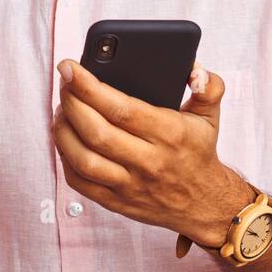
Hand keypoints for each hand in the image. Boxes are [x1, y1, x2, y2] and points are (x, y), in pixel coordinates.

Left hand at [51, 59, 253, 248]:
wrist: (205, 204)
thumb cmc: (199, 151)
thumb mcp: (210, 115)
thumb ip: (209, 86)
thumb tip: (196, 71)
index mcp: (170, 134)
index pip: (121, 109)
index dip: (89, 87)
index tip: (70, 68)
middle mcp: (149, 161)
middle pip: (97, 132)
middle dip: (71, 103)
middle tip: (64, 83)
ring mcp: (130, 185)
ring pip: (83, 160)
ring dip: (63, 131)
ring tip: (61, 109)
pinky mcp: (116, 202)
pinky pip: (79, 182)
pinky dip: (64, 158)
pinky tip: (64, 137)